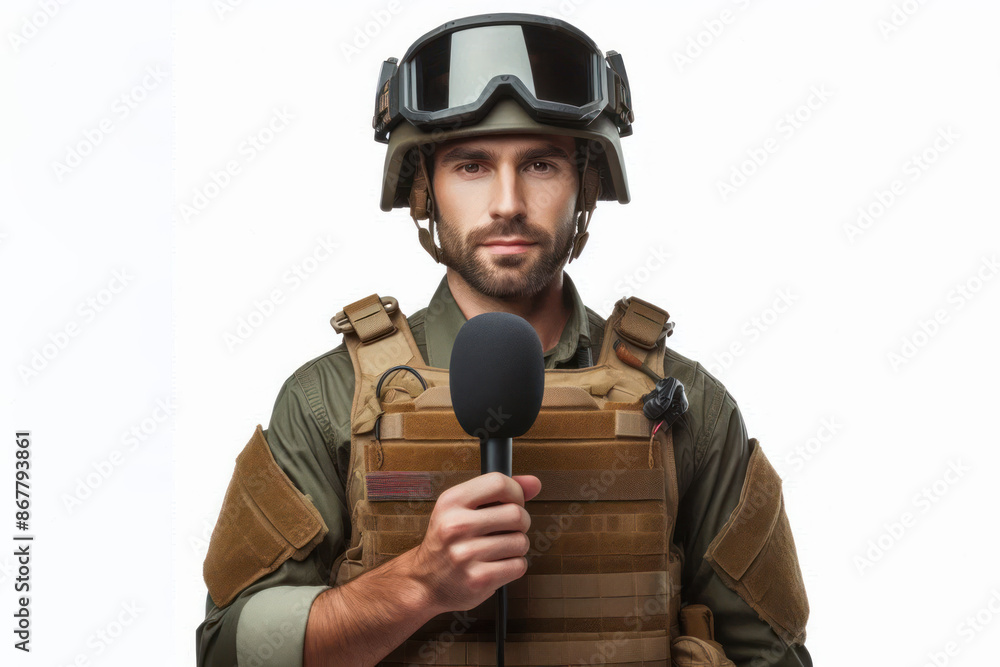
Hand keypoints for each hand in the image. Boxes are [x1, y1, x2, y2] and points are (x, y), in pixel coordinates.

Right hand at [410, 472, 540, 614]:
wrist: (423, 582)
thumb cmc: (448, 542)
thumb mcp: (462, 508)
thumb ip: (498, 492)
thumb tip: (534, 483)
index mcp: (451, 502)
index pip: (499, 483)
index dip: (515, 492)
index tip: (513, 502)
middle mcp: (456, 526)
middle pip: (517, 514)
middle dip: (520, 523)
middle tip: (507, 530)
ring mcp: (466, 554)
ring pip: (521, 542)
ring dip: (517, 547)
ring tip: (498, 549)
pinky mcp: (478, 579)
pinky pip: (518, 566)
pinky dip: (514, 566)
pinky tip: (497, 565)